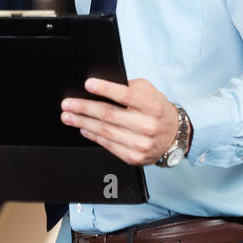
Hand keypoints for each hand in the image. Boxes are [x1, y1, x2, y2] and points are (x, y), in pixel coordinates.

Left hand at [60, 77, 177, 166]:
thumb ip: (128, 87)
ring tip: (68, 117)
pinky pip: (108, 145)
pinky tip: (83, 129)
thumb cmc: (157, 110)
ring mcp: (140, 144)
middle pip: (109, 115)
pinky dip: (93, 136)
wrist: (174, 136)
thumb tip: (100, 87)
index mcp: (152, 105)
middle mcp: (147, 125)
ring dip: (82, 123)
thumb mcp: (149, 92)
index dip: (105, 89)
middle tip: (67, 104)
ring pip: (105, 131)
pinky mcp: (134, 157)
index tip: (87, 84)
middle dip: (84, 108)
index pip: (125, 95)